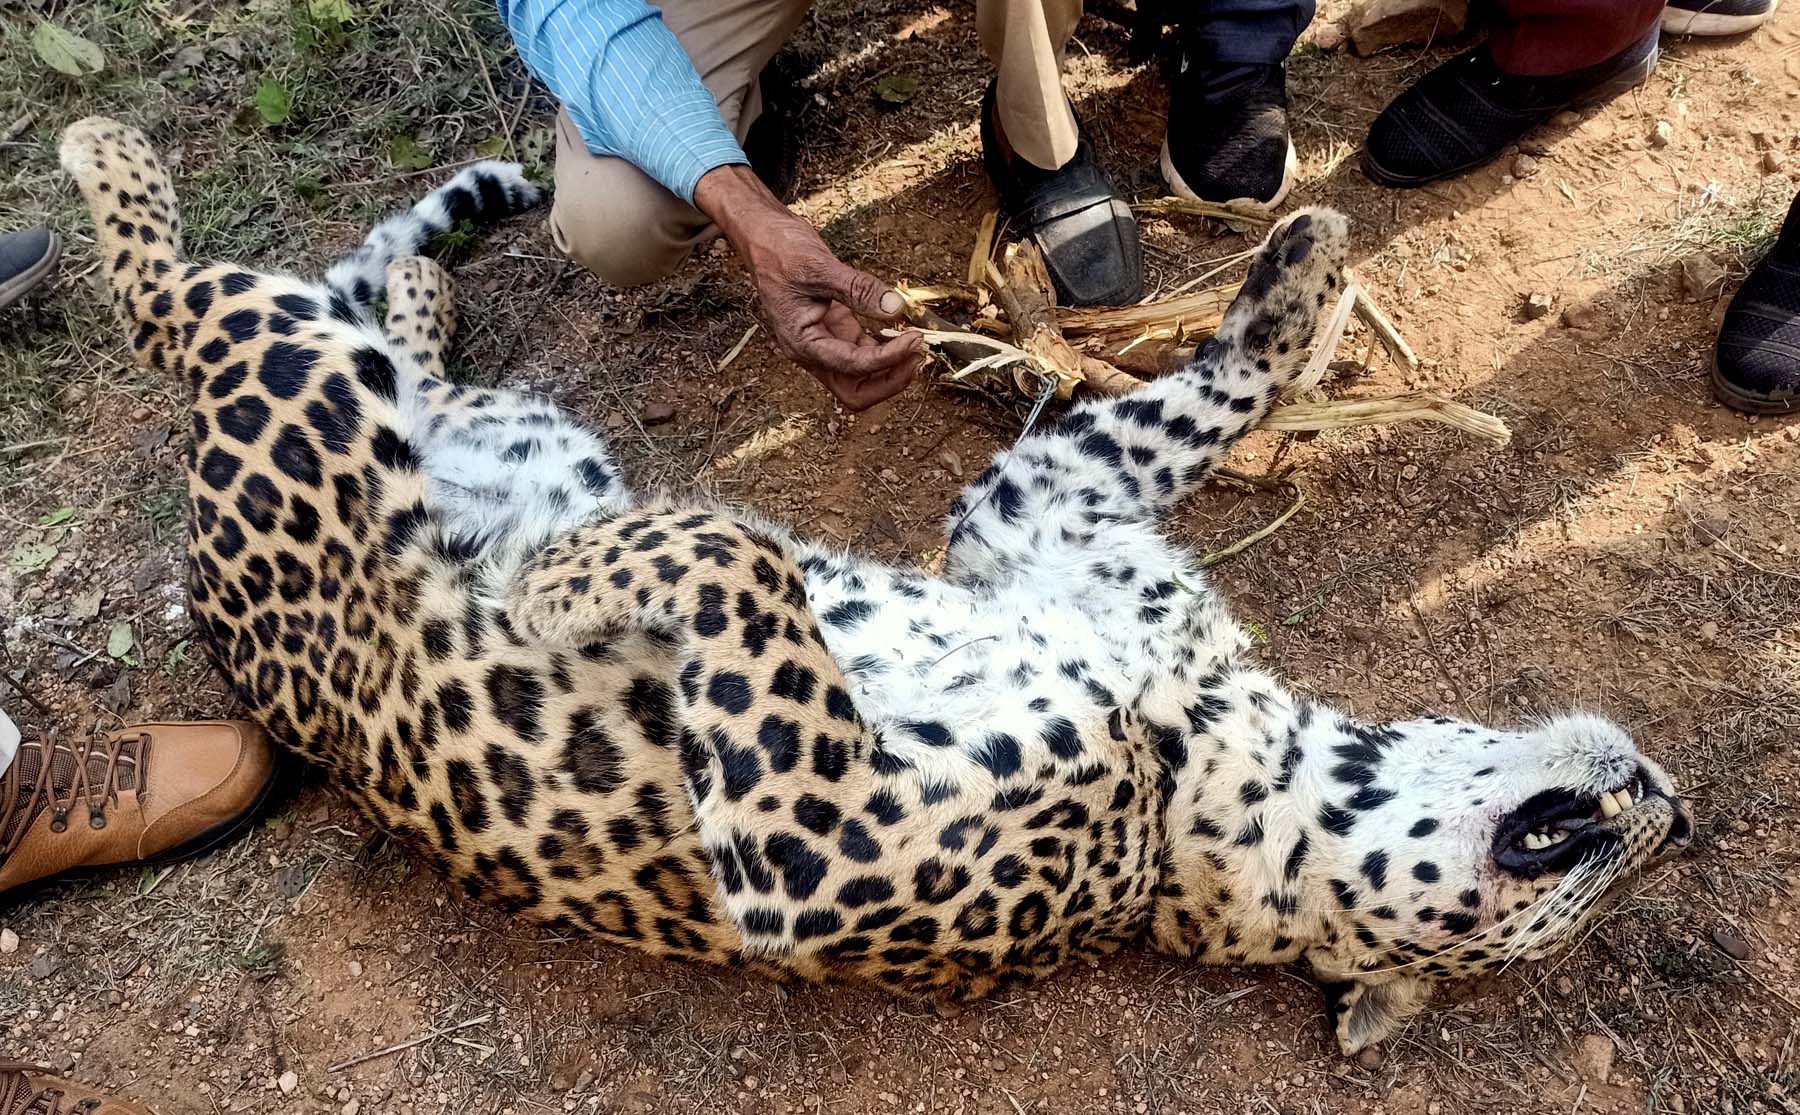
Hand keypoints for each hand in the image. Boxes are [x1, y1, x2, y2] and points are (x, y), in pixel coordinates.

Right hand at [695, 165, 921, 409]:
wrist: (763, 236)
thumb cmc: (779, 250)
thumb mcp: (819, 265)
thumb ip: (858, 289)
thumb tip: (896, 308)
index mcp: (801, 343)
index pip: (853, 366)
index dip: (889, 358)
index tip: (914, 338)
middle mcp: (813, 351)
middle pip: (855, 393)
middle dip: (890, 382)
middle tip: (918, 355)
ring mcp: (825, 342)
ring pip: (862, 378)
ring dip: (891, 369)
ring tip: (917, 343)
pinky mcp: (836, 329)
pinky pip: (864, 352)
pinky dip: (887, 348)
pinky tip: (904, 331)